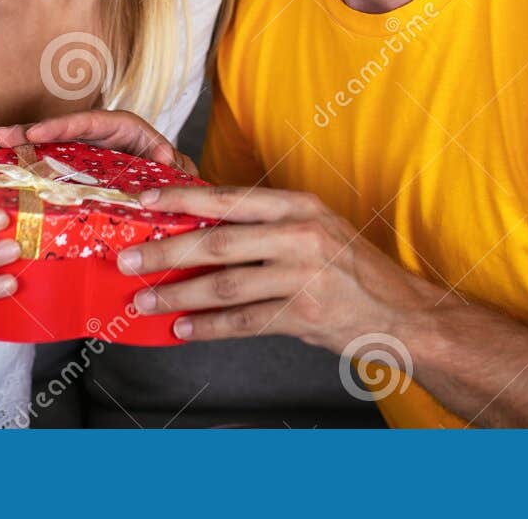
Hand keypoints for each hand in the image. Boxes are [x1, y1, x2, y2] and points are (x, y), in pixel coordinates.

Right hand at [0, 109, 197, 174]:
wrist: (173, 194)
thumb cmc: (176, 175)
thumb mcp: (178, 167)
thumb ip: (174, 163)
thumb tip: (166, 157)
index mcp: (126, 129)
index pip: (92, 122)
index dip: (63, 125)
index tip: (37, 132)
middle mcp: (103, 138)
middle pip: (64, 131)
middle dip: (33, 132)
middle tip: (0, 136)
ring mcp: (88, 155)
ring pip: (55, 148)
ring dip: (27, 149)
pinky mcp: (80, 174)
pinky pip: (55, 170)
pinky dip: (34, 171)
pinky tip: (10, 176)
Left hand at [113, 185, 441, 351]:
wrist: (400, 311)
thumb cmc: (351, 266)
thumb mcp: (316, 227)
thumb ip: (267, 224)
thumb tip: (202, 224)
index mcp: (299, 206)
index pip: (229, 198)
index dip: (183, 198)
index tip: (146, 201)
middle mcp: (300, 236)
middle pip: (218, 243)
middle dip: (165, 252)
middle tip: (127, 259)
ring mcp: (302, 277)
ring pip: (224, 286)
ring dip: (178, 296)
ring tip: (144, 300)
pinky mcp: (303, 314)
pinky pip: (243, 323)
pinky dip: (208, 327)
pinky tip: (182, 329)